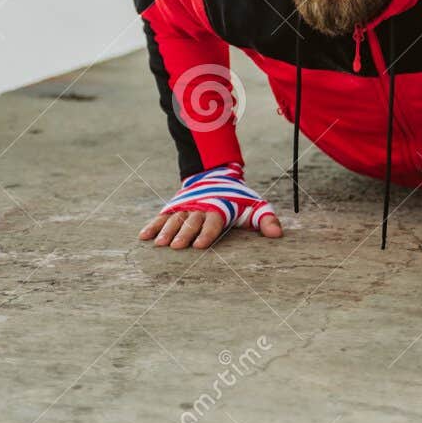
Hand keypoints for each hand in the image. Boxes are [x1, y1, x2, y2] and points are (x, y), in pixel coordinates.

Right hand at [138, 162, 281, 249]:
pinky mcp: (174, 207)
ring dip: (166, 231)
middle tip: (176, 247)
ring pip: (175, 219)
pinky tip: (144, 237)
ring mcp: (185, 207)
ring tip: (159, 244)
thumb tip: (278, 234)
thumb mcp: (254, 206)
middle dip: (184, 234)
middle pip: (191, 222)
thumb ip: (266, 219)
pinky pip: (162, 216)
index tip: (201, 245)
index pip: (213, 222)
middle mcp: (200, 208)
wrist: (216, 176)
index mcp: (219, 208)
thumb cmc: (237, 198)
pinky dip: (153, 225)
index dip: (207, 233)